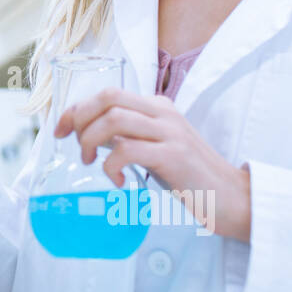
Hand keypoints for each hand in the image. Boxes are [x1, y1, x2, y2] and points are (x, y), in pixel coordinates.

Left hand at [55, 87, 251, 241]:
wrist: (232, 197)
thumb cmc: (188, 176)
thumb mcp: (155, 148)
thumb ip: (129, 137)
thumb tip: (89, 135)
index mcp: (157, 107)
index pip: (107, 94)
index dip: (76, 109)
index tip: (60, 130)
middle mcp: (163, 112)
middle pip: (107, 98)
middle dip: (80, 120)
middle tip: (78, 149)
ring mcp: (170, 132)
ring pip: (114, 119)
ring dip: (92, 141)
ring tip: (93, 164)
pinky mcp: (174, 155)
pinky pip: (128, 150)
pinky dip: (112, 167)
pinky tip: (119, 182)